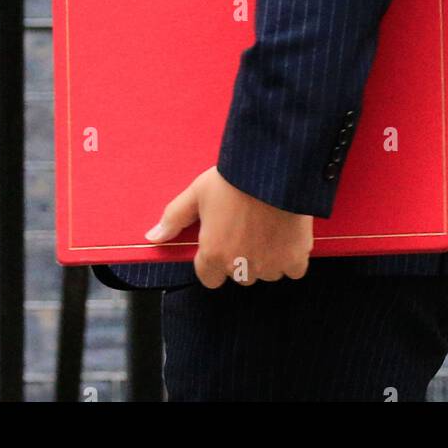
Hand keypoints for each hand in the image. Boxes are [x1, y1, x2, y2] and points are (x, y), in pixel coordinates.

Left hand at [144, 165, 313, 288]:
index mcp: (213, 254)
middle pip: (239, 275)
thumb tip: (152, 237)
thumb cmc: (233, 179)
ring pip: (266, 272)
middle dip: (242, 258)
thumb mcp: (197, 193)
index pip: (209, 278)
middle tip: (247, 227)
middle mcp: (240, 267)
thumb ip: (174, 218)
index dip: (214, 260)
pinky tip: (287, 234)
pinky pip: (292, 270)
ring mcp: (269, 265)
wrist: (275, 169)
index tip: (223, 240)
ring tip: (268, 227)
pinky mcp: (295, 259)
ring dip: (267, 257)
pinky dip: (292, 257)